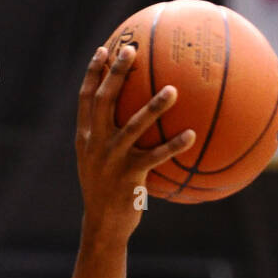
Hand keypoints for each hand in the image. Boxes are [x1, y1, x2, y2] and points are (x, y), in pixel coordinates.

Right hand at [76, 45, 195, 241]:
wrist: (102, 227)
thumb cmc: (106, 194)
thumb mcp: (98, 165)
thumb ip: (106, 141)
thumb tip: (128, 122)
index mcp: (85, 138)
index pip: (85, 98)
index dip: (93, 73)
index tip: (103, 50)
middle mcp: (95, 143)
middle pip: (104, 99)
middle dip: (117, 72)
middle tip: (132, 49)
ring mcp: (111, 159)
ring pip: (133, 125)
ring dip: (154, 106)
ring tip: (174, 90)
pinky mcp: (129, 176)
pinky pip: (156, 156)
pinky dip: (174, 145)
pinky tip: (192, 135)